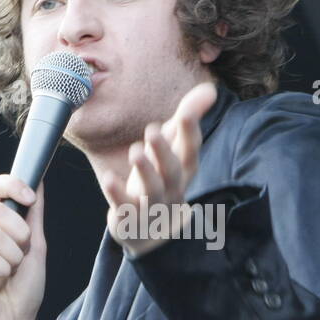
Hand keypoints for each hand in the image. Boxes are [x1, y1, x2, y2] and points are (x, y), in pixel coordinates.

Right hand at [0, 175, 46, 319]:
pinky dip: (0, 270)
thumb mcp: (34, 247)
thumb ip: (33, 215)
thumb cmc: (22, 291)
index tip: (30, 199)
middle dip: (20, 237)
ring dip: (12, 258)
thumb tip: (38, 181)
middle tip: (17, 260)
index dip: (11, 184)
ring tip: (6, 274)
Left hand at [99, 81, 216, 257]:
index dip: (189, 132)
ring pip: (152, 189)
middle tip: (153, 131)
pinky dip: (117, 193)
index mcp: (184, 167)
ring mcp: (152, 203)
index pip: (190, 149)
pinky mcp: (130, 215)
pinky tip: (109, 179)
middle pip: (172, 170)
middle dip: (164, 151)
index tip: (186, 113)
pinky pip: (125, 205)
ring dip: (144, 171)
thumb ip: (188, 118)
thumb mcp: (175, 147)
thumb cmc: (163, 179)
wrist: (151, 230)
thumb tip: (210, 89)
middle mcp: (172, 186)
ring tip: (135, 152)